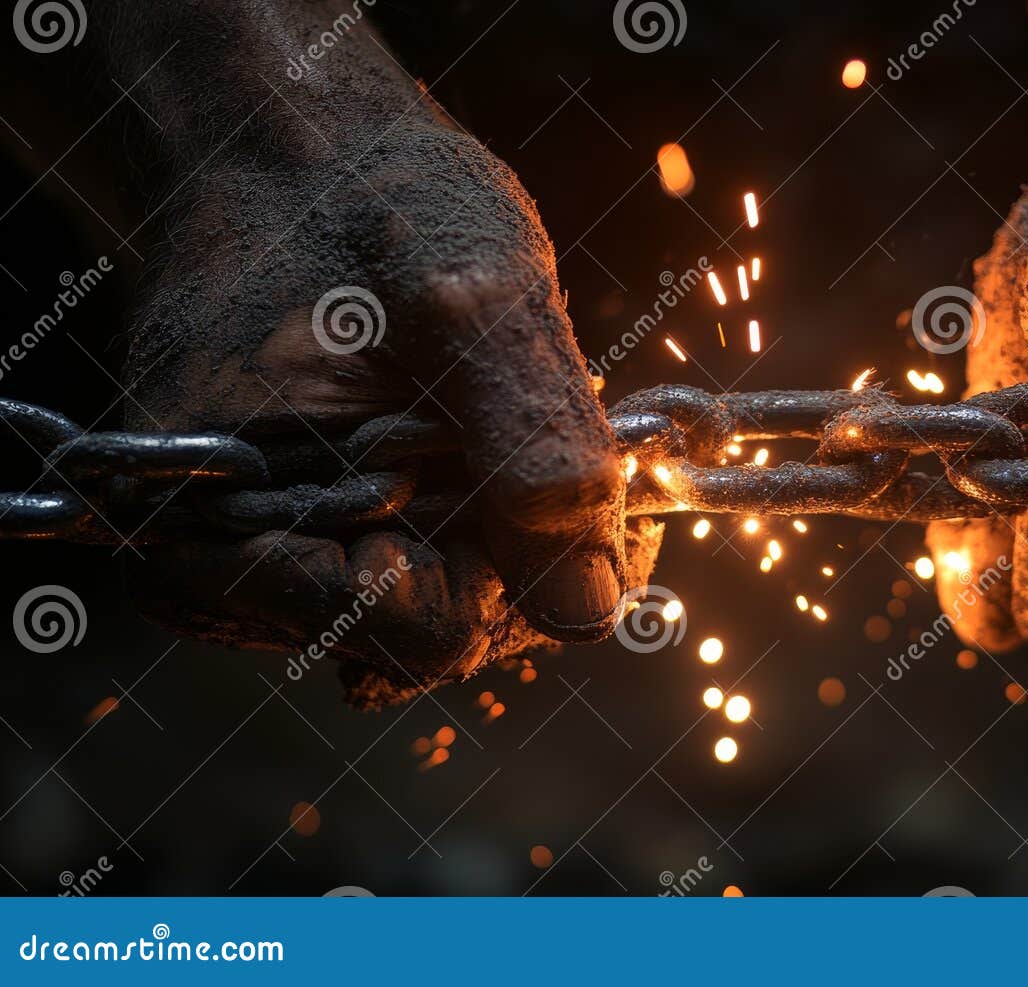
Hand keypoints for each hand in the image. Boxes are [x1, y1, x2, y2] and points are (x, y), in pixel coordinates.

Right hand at [101, 4, 649, 704]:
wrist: (294, 144)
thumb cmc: (367, 199)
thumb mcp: (474, 299)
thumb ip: (534, 448)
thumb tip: (591, 608)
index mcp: (221, 525)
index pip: (414, 633)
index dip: (510, 572)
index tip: (560, 492)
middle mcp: (221, 566)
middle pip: (425, 639)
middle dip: (512, 556)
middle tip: (553, 448)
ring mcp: (265, 552)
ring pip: (425, 612)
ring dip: (495, 538)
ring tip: (502, 429)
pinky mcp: (302, 525)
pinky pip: (410, 570)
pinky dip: (468, 522)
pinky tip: (478, 448)